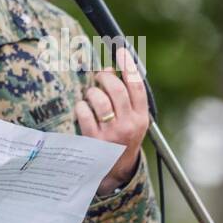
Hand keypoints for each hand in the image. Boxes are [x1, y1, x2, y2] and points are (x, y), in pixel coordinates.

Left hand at [75, 47, 149, 196]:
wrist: (117, 171)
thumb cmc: (123, 138)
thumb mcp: (132, 119)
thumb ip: (125, 97)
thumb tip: (108, 70)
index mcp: (141, 118)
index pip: (137, 86)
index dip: (129, 66)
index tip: (121, 51)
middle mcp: (128, 125)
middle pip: (116, 89)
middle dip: (104, 77)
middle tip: (99, 77)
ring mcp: (112, 134)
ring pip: (99, 99)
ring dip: (92, 92)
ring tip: (90, 94)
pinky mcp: (94, 141)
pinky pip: (84, 113)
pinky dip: (81, 106)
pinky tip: (81, 107)